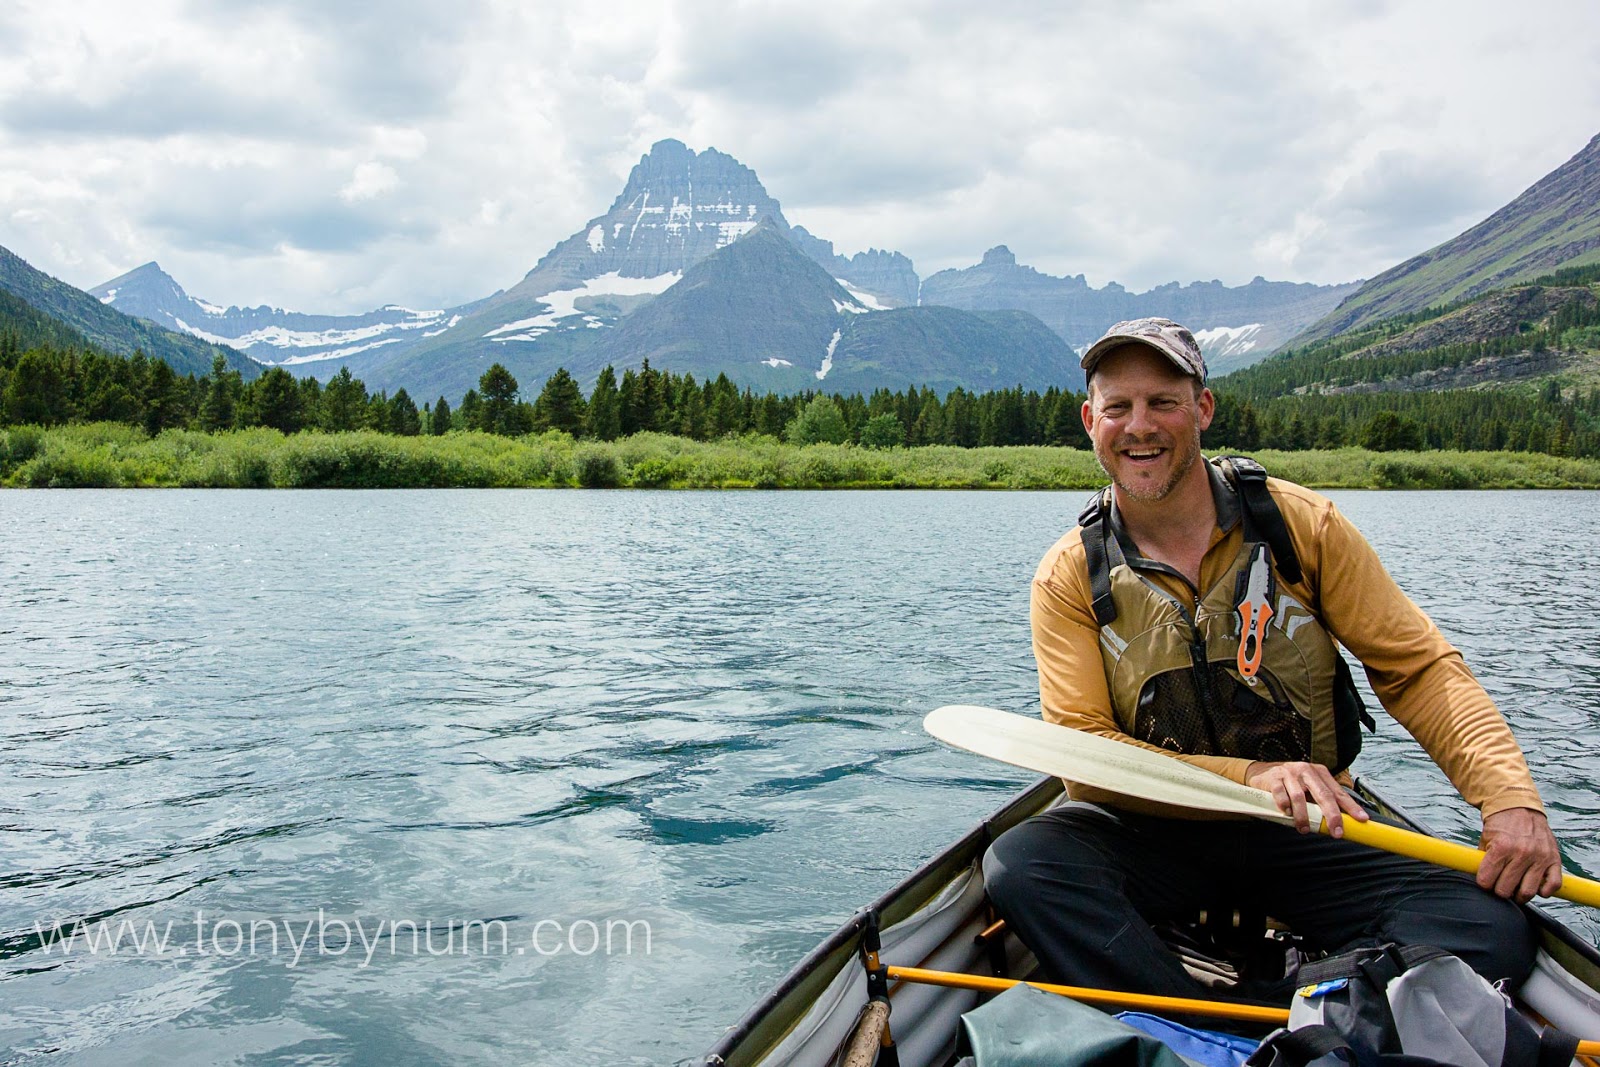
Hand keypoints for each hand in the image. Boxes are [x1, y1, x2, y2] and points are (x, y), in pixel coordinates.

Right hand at [1245, 761, 1369, 836]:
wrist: (1262, 772)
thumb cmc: (1290, 783)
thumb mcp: (1309, 787)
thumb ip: (1321, 800)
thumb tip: (1340, 821)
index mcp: (1319, 772)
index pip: (1338, 792)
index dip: (1351, 806)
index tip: (1361, 819)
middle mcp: (1306, 770)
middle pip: (1323, 794)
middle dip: (1332, 815)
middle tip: (1336, 831)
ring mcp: (1289, 773)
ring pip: (1300, 798)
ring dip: (1304, 817)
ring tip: (1305, 829)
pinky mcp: (1274, 778)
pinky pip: (1281, 795)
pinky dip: (1285, 807)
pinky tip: (1287, 813)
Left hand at [1477, 808, 1562, 902]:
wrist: (1520, 807)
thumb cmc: (1500, 825)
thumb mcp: (1485, 838)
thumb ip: (1482, 859)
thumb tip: (1480, 880)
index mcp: (1502, 847)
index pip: (1487, 880)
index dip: (1484, 884)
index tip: (1485, 881)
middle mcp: (1522, 853)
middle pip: (1506, 889)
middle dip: (1499, 890)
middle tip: (1499, 885)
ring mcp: (1540, 857)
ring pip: (1528, 892)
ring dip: (1519, 895)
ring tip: (1515, 889)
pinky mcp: (1554, 859)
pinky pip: (1553, 885)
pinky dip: (1544, 891)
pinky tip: (1535, 886)